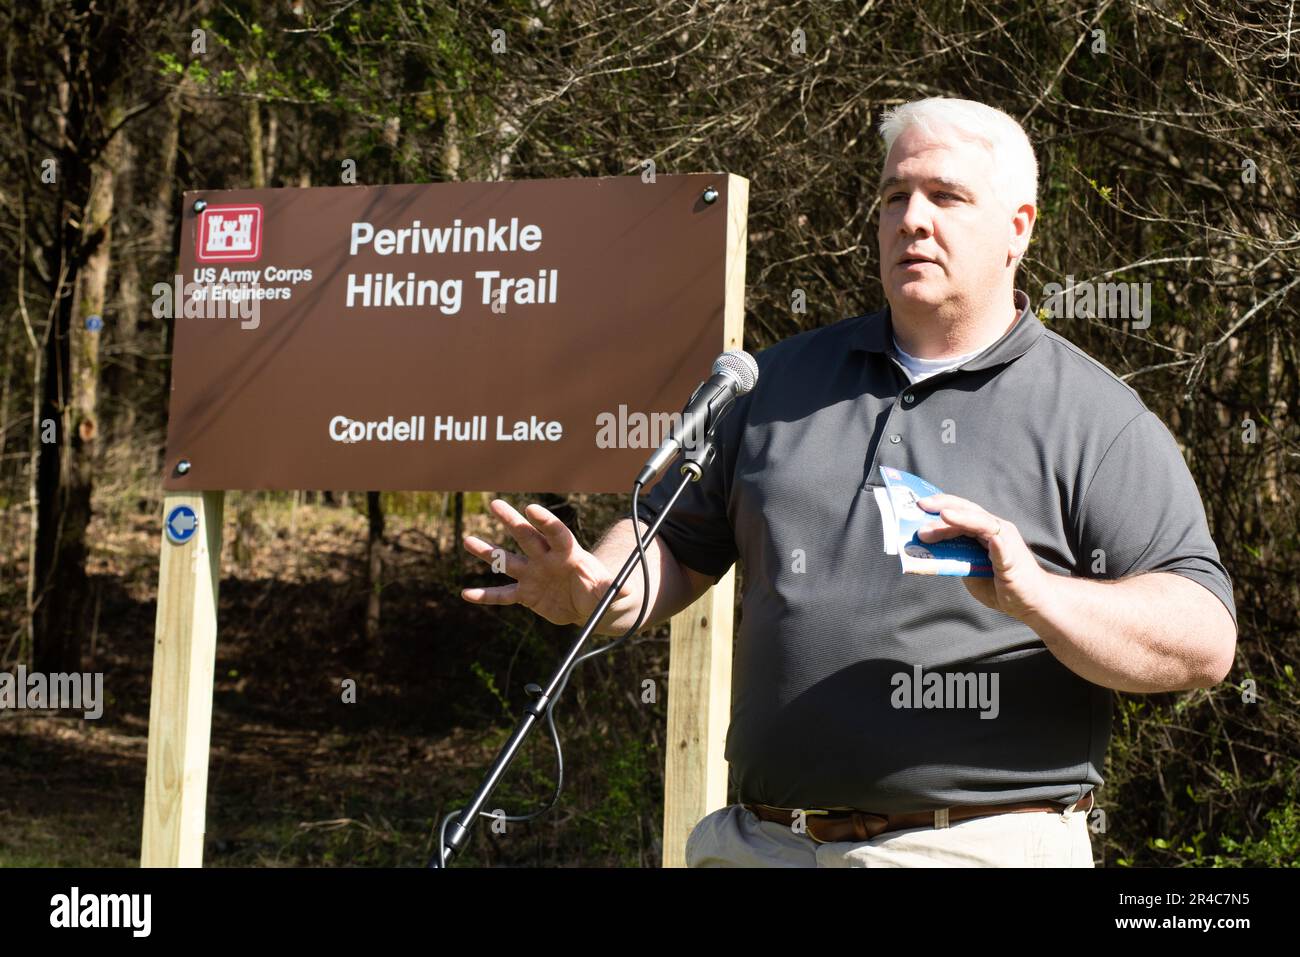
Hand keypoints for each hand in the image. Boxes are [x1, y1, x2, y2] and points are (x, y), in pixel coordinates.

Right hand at [460, 498, 629, 627]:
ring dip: (488, 552)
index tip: (531, 509)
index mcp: (568, 554)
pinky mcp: (526, 593)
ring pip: (508, 561)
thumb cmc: (600, 592)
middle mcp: (546, 559)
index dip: (545, 522)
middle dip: (512, 521)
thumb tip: (628, 590)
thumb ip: (614, 590)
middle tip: (495, 504)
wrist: (588, 605)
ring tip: (467, 541)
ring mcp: (533, 575)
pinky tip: (467, 593)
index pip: (556, 533)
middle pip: (527, 536)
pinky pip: (503, 595)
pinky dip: (486, 595)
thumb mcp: (610, 592)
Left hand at [914, 493, 1049, 620]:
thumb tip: (928, 553)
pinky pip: (1004, 550)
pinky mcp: (1014, 560)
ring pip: (982, 523)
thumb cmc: (1000, 585)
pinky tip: (991, 541)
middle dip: (944, 506)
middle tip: (921, 506)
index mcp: (983, 530)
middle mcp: (995, 530)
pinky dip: (997, 545)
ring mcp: (1006, 542)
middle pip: (968, 511)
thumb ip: (954, 559)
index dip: (941, 505)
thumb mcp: (969, 571)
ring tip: (944, 516)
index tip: (919, 504)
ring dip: (961, 520)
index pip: (961, 511)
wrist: (1030, 602)